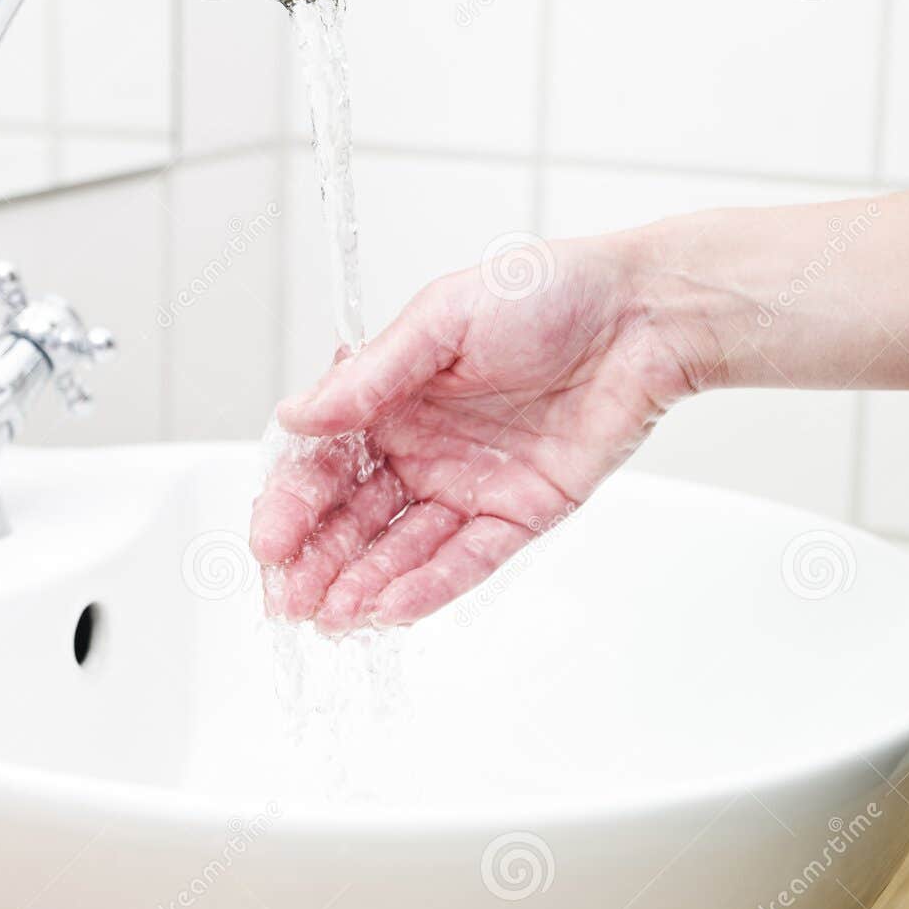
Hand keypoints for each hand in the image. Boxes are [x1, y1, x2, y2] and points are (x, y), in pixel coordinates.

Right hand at [250, 232, 702, 631]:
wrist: (640, 314)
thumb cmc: (545, 293)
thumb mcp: (442, 320)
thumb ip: (371, 376)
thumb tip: (298, 416)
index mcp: (390, 399)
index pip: (324, 462)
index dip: (292, 504)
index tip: (268, 540)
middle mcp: (421, 448)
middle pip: (354, 517)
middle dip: (317, 561)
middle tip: (287, 600)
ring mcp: (468, 485)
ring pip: (403, 548)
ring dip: (364, 582)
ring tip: (332, 616)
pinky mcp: (520, 513)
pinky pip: (467, 559)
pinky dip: (429, 585)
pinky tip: (391, 608)